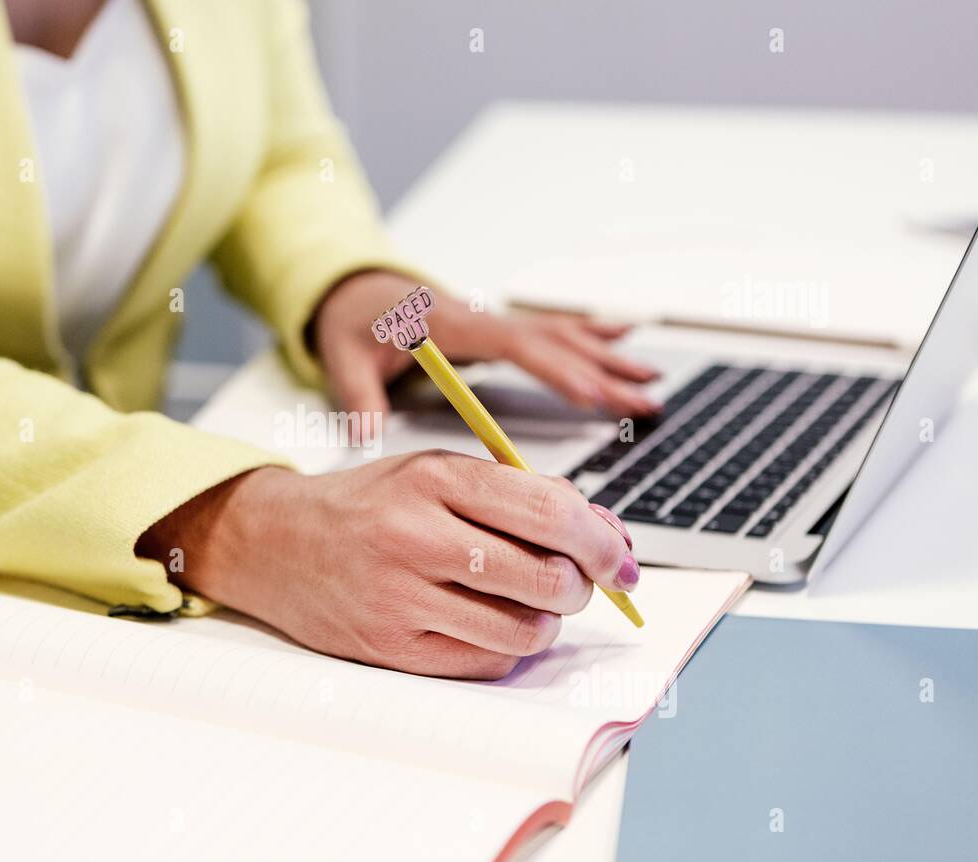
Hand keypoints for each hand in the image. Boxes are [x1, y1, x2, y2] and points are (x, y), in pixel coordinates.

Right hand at [138, 454, 638, 678]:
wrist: (273, 543)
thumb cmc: (367, 505)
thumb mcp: (436, 473)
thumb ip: (519, 496)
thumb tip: (608, 538)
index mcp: (434, 479)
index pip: (548, 513)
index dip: (602, 542)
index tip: (621, 560)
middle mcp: (415, 536)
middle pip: (546, 577)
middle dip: (581, 586)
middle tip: (575, 582)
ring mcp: (400, 597)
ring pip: (524, 629)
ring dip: (546, 621)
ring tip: (528, 603)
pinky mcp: (391, 647)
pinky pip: (487, 662)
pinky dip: (508, 646)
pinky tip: (490, 623)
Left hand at [313, 270, 662, 418]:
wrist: (354, 290)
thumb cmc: (351, 323)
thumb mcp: (342, 358)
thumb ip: (355, 396)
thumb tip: (364, 436)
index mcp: (452, 325)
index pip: (516, 346)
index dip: (557, 369)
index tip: (593, 394)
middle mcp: (483, 318)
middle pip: (554, 344)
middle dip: (604, 372)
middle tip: (647, 398)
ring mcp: (495, 320)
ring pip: (562, 335)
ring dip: (609, 355)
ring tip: (653, 376)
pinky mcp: (498, 326)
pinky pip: (553, 328)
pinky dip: (592, 331)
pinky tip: (627, 332)